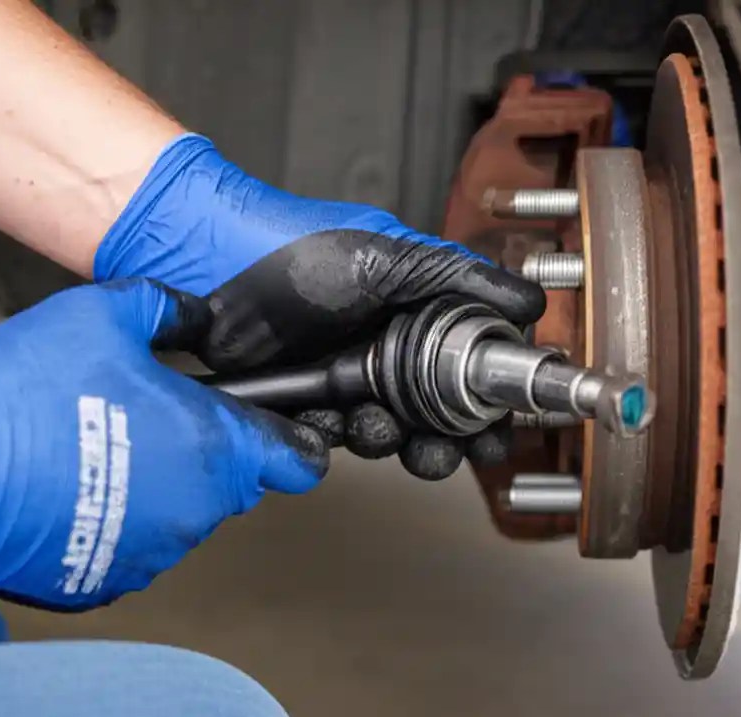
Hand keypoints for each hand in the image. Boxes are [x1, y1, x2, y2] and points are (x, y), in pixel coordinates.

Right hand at [0, 280, 327, 608]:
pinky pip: (132, 544)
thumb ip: (170, 309)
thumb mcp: (105, 314)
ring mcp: (154, 551)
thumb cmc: (22, 395)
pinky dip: (116, 520)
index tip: (283, 431)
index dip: (298, 441)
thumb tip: (199, 316)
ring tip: (99, 447)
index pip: (300, 461)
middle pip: (234, 483)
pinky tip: (74, 487)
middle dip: (208, 451)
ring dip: (160, 484)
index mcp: (215, 446)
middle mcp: (197, 508)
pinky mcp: (107, 579)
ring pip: (182, 513)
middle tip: (152, 416)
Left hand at [93, 134, 543, 477]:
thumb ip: (460, 278)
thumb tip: (528, 302)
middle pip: (434, 418)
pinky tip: (326, 419)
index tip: (497, 429)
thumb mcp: (389, 254)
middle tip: (441, 449)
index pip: (469, 371)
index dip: (486, 407)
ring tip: (372, 422)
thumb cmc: (295, 242)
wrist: (212, 262)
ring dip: (387, 440)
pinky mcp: (303, 402)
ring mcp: (346, 377)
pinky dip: (330, 437)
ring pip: (386, 434)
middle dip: (442, 442)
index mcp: (417, 314)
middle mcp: (386, 350)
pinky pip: (329, 439)